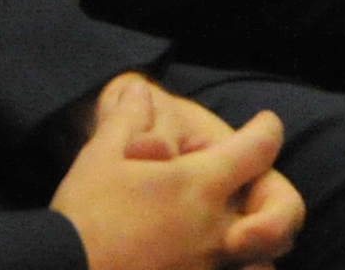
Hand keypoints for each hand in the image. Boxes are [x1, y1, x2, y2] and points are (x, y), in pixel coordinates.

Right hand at [50, 74, 304, 269]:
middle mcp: (214, 232)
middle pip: (282, 218)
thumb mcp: (100, 156)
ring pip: (261, 265)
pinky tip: (206, 265)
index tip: (267, 125)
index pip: (257, 150)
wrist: (61, 269)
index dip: (267, 131)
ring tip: (239, 241)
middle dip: (282, 206)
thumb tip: (136, 92)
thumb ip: (126, 120)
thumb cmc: (83, 214)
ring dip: (257, 252)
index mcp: (198, 187)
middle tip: (265, 195)